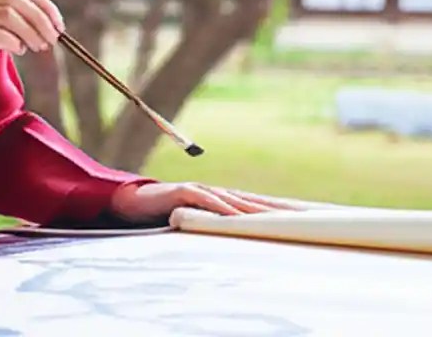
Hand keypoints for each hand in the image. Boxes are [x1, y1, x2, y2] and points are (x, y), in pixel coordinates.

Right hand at [0, 0, 63, 94]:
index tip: (59, 25)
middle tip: (54, 39)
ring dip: (31, 31)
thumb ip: (13, 21)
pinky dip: (13, 41)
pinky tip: (18, 51)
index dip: (44, 5)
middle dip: (41, 18)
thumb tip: (48, 25)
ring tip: (39, 47)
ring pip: (9, 13)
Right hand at [108, 181, 301, 223]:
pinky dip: (221, 208)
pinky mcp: (183, 193)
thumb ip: (211, 227)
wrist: (131, 202)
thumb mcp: (192, 223)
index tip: (299, 217)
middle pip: (251, 201)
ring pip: (233, 201)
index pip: (253, 205)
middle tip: (300, 216)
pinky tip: (234, 215)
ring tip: (275, 218)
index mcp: (219, 201)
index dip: (276, 211)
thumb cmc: (163, 214)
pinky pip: (206, 202)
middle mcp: (214, 193)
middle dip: (276, 209)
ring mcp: (200, 191)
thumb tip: (233, 238)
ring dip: (254, 210)